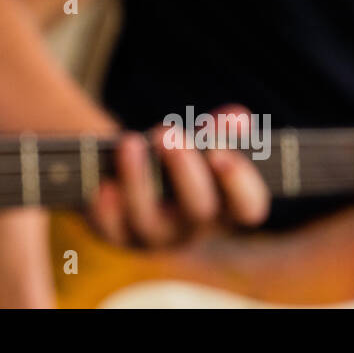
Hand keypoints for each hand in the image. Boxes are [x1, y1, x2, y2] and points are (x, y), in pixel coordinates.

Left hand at [89, 106, 269, 246]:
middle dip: (185, 172)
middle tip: (169, 133)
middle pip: (198, 210)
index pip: (248, 207)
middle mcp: (193, 226)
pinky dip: (108, 210)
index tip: (222, 154)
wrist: (124, 175)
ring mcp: (155, 235)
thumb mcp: (196, 142)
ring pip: (150, 220)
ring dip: (139, 180)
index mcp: (225, 205)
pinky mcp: (118, 235)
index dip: (240, 184)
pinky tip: (105, 185)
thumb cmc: (172, 158)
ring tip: (129, 143)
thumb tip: (237, 117)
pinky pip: (113, 230)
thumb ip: (219, 130)